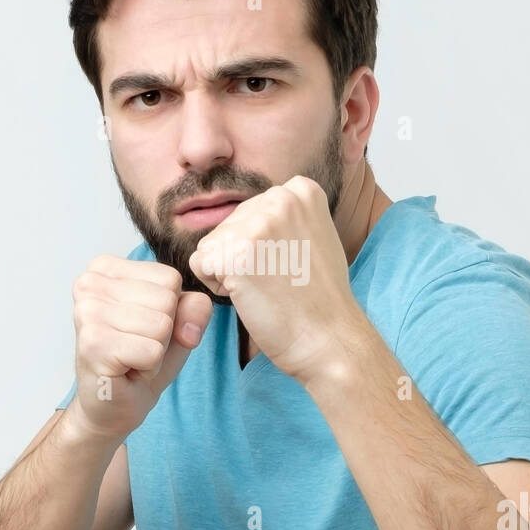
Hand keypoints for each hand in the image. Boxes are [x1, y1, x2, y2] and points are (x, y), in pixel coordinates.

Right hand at [68, 255, 212, 440]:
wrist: (115, 403)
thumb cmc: (140, 357)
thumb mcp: (177, 323)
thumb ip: (194, 308)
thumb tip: (189, 327)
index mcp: (105, 268)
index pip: (170, 278)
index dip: (169, 310)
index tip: (142, 326)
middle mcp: (89, 284)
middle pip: (166, 300)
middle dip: (162, 332)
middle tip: (136, 346)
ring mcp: (87, 312)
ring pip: (161, 326)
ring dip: (154, 351)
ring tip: (131, 357)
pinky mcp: (92, 344)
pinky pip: (152, 352)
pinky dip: (148, 367)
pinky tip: (125, 369)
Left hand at [187, 175, 363, 383]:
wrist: (329, 338)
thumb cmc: (320, 298)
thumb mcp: (314, 236)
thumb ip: (285, 217)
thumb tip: (251, 214)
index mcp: (300, 190)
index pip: (250, 211)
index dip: (261, 244)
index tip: (290, 263)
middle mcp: (279, 198)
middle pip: (228, 225)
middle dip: (243, 256)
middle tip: (278, 281)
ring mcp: (257, 224)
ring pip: (211, 244)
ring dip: (229, 271)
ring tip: (266, 288)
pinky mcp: (234, 254)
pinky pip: (200, 264)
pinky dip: (217, 286)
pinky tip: (250, 296)